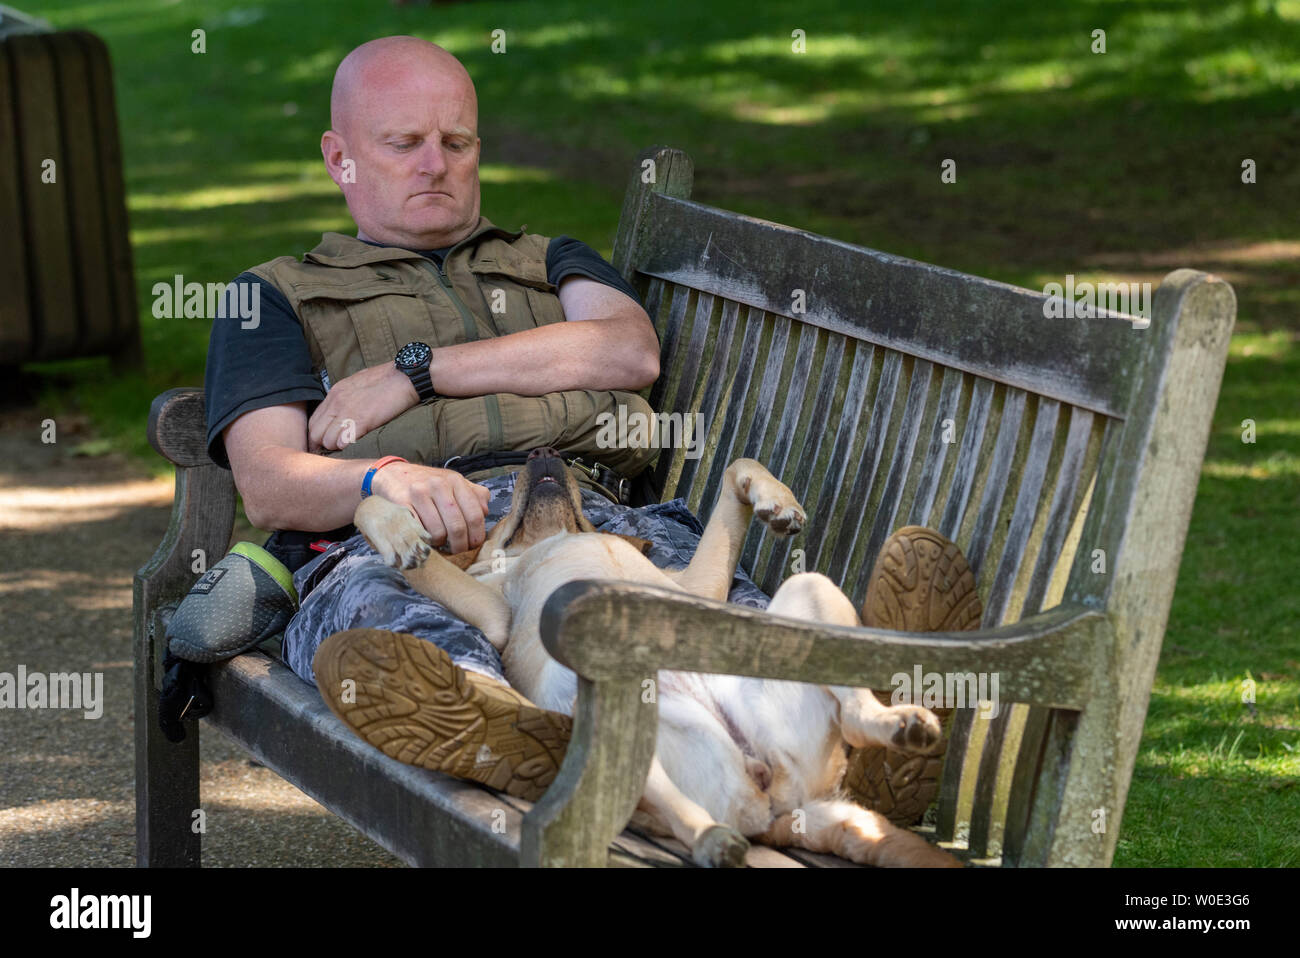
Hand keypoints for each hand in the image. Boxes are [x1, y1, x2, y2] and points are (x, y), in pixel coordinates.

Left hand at [309, 363, 417, 451]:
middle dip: (323, 444)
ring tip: (348, 445)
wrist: (404, 376)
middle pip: (315, 434)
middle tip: (334, 449)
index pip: (313, 421)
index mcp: (334, 393)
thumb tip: (340, 413)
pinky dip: (347, 446)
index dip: (317, 435)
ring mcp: (347, 412)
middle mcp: (336, 402)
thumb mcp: (356, 383)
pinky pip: (343, 442)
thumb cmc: (385, 380)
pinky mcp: (362, 421)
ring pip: (328, 441)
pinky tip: (356, 443)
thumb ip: (344, 398)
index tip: (324, 443)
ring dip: (336, 447)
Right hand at [370, 462, 490, 553]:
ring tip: (439, 541)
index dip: (477, 535)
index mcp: (456, 480)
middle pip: (457, 527)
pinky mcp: (402, 504)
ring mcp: (419, 493)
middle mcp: (439, 485)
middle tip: (458, 551)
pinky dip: (424, 540)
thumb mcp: (453, 483)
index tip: (474, 545)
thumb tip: (485, 512)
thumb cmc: (428, 484)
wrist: (393, 474)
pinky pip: (419, 531)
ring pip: (438, 532)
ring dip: (441, 544)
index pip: (475, 515)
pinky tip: (425, 537)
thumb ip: (474, 495)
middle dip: (460, 545)